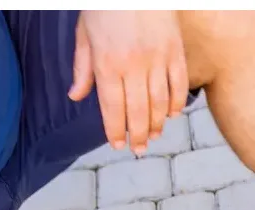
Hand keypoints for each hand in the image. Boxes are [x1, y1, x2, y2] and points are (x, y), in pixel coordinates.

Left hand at [69, 11, 189, 155]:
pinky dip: (177, 103)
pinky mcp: (175, 51)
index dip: (114, 130)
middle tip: (138, 150)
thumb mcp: (85, 32)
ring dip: (156, 124)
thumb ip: (82, 67)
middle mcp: (133, 66)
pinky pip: (179, 85)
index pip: (111, 108)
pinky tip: (172, 115)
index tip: (118, 145)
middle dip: (137, 135)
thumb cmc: (104, 5)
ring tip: (153, 136)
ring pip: (159, 103)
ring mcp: (157, 59)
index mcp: (107, 63)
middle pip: (137, 112)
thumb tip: (76, 97)